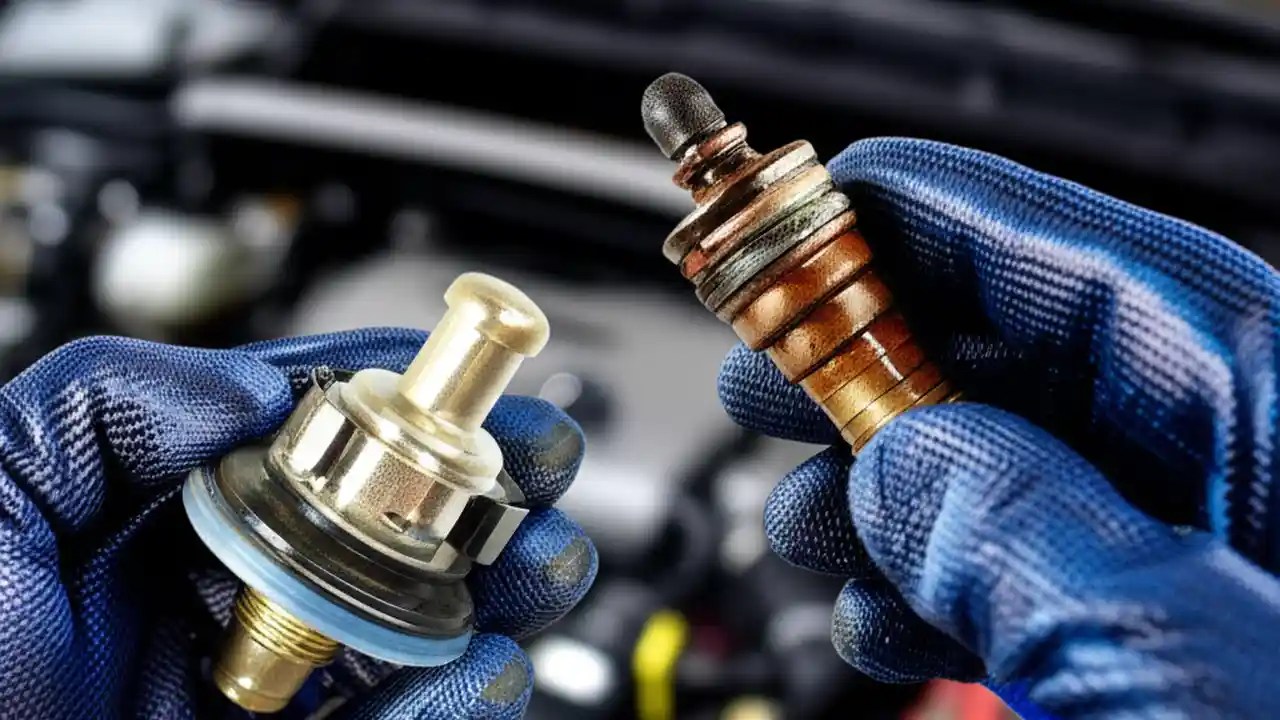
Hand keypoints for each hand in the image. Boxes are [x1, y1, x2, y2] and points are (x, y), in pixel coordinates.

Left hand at [0, 328, 595, 718]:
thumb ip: (105, 402)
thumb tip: (256, 384)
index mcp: (157, 522)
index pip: (298, 437)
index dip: (389, 398)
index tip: (460, 376)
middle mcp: (219, 599)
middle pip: (377, 530)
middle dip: (473, 490)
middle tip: (536, 465)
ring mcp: (259, 691)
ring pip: (406, 631)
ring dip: (490, 591)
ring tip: (540, 560)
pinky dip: (451, 704)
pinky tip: (485, 669)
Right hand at [719, 139, 1279, 718]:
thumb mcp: (1180, 664)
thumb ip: (1039, 543)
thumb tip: (901, 465)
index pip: (1127, 282)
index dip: (964, 219)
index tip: (835, 199)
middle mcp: (1251, 507)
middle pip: (1047, 376)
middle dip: (881, 367)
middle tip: (765, 362)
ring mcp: (1195, 587)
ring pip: (1013, 488)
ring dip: (881, 493)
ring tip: (802, 515)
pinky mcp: (1142, 659)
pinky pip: (1020, 592)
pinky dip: (924, 592)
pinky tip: (874, 614)